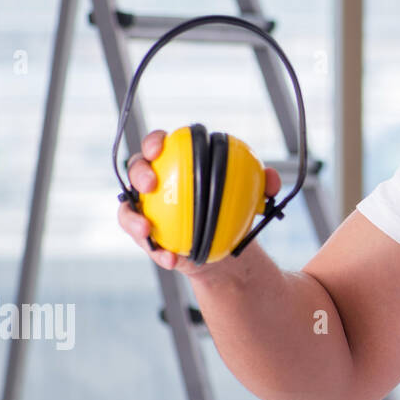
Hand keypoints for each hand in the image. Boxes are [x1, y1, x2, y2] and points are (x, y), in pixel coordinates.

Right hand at [116, 129, 280, 274]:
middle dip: (138, 172)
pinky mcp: (146, 239)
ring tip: (146, 228)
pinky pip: (145, 243)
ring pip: (128, 210)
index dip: (155, 141)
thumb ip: (262, 185)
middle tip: (150, 183)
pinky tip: (170, 258)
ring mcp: (146, 212)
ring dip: (133, 218)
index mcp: (175, 165)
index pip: (159, 145)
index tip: (162, 146)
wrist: (225, 248)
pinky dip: (156, 251)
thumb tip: (270, 178)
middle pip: (136, 171)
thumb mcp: (251, 198)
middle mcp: (154, 185)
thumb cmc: (233, 211)